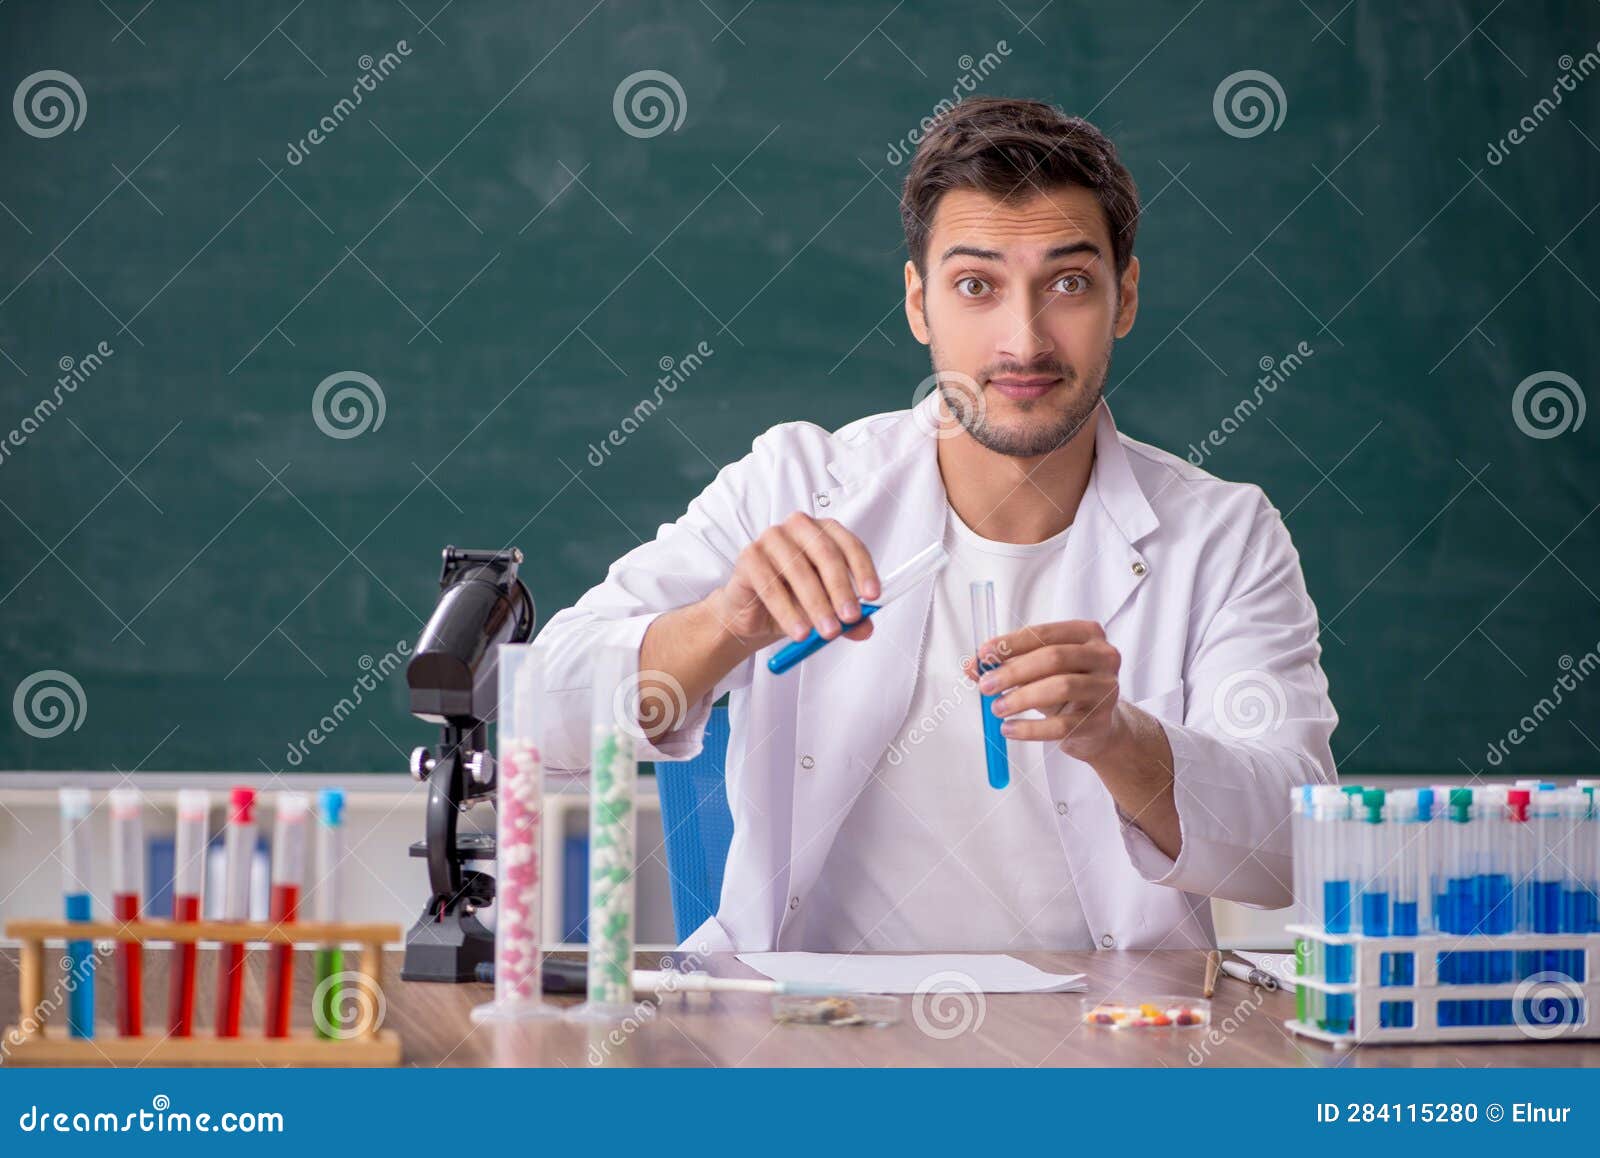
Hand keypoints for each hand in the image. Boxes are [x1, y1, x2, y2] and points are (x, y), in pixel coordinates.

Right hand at [707, 513, 880, 651]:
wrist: (752, 613)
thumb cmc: (791, 600)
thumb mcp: (826, 611)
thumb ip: (847, 618)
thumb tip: (865, 628)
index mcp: (824, 532)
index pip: (850, 545)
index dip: (864, 571)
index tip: (872, 597)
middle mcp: (799, 527)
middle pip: (826, 554)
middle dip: (841, 590)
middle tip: (849, 618)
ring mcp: (772, 538)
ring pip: (799, 571)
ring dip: (816, 605)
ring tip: (826, 632)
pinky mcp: (749, 556)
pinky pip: (771, 586)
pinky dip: (787, 613)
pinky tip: (799, 632)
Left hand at [962, 620, 1126, 761]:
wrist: (1097, 725)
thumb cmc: (1065, 689)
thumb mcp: (1038, 671)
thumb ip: (1007, 664)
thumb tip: (973, 666)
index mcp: (1086, 634)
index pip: (1043, 633)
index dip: (1011, 643)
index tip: (984, 655)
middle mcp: (1103, 656)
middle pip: (1053, 658)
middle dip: (1013, 672)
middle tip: (986, 686)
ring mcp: (1105, 688)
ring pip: (1060, 688)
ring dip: (1021, 698)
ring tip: (997, 708)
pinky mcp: (1100, 720)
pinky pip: (1061, 725)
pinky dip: (1030, 728)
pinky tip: (1010, 729)